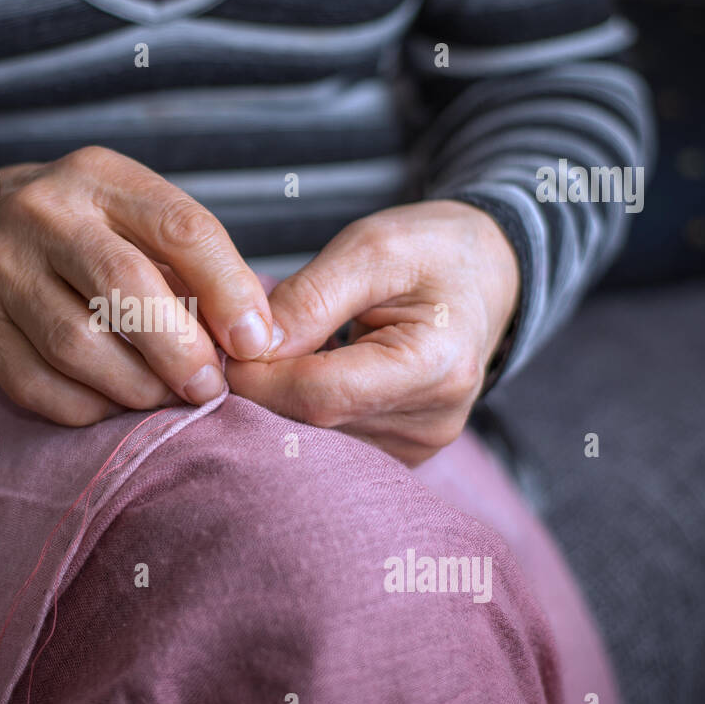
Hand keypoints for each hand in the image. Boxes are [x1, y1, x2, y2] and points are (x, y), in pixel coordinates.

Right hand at [0, 146, 279, 425]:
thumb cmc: (72, 229)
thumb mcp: (125, 210)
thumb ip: (186, 261)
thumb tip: (254, 336)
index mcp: (98, 178)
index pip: (180, 228)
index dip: (229, 290)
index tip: (256, 341)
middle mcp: (43, 217)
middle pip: (125, 289)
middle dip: (182, 350)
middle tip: (211, 387)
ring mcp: (0, 272)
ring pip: (80, 346)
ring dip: (139, 388)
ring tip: (167, 399)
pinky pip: (42, 388)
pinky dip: (90, 408)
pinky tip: (114, 404)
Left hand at [225, 200, 519, 464]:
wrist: (482, 275)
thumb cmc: (429, 251)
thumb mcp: (370, 248)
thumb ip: (309, 298)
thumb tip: (248, 348)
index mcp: (435, 365)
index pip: (319, 396)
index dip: (257, 376)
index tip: (221, 346)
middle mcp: (431, 421)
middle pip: (312, 427)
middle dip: (258, 392)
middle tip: (227, 352)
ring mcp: (416, 447)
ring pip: (312, 442)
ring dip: (273, 404)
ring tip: (267, 357)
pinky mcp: (399, 455)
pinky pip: (328, 445)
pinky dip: (297, 413)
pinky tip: (293, 377)